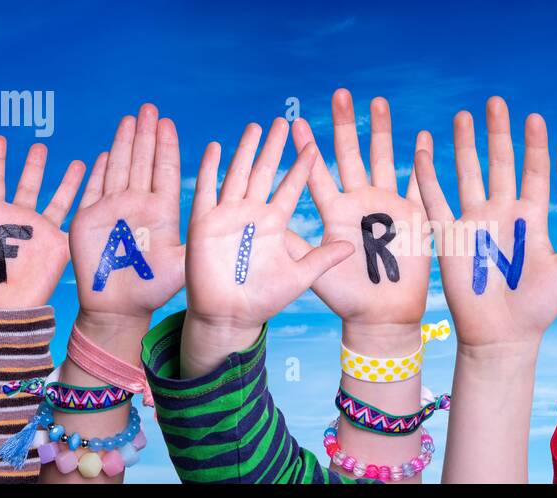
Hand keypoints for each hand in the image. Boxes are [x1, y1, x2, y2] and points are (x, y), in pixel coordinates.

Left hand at [0, 136, 83, 310]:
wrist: (5, 309)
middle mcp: (18, 220)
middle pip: (28, 185)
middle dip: (34, 165)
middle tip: (40, 145)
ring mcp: (40, 232)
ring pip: (57, 199)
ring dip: (67, 181)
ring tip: (79, 163)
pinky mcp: (59, 244)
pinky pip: (75, 220)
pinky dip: (86, 204)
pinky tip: (96, 190)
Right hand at [69, 104, 185, 325]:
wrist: (119, 307)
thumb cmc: (152, 289)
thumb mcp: (180, 267)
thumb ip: (195, 247)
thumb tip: (222, 232)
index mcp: (162, 211)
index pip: (164, 170)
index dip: (165, 146)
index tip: (168, 122)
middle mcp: (138, 205)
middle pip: (142, 161)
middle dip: (145, 134)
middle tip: (149, 107)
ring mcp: (113, 209)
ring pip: (119, 168)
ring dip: (123, 143)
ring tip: (130, 118)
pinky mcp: (89, 219)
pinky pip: (93, 188)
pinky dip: (98, 170)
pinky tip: (103, 152)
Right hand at [180, 119, 354, 374]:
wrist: (231, 317)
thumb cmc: (264, 299)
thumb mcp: (301, 277)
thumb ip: (323, 259)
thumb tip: (351, 246)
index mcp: (275, 222)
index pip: (290, 187)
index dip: (301, 167)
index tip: (314, 145)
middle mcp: (252, 213)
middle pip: (264, 172)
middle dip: (273, 147)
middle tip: (282, 120)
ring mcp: (228, 215)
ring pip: (238, 174)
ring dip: (245, 151)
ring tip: (255, 127)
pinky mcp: (205, 223)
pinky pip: (207, 190)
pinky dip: (209, 169)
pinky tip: (215, 147)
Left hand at [289, 90, 430, 336]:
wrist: (382, 316)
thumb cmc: (346, 298)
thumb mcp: (313, 272)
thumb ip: (296, 246)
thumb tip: (267, 225)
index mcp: (335, 212)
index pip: (317, 173)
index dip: (307, 148)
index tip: (294, 121)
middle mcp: (359, 203)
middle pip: (352, 155)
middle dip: (346, 124)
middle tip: (340, 93)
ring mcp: (386, 207)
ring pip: (384, 159)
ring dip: (382, 130)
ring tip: (378, 101)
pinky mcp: (413, 217)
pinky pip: (420, 184)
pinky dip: (423, 162)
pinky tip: (424, 138)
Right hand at [414, 96, 556, 347]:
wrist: (502, 335)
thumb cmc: (538, 307)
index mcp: (531, 217)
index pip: (534, 172)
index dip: (534, 146)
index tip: (534, 118)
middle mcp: (502, 212)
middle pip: (499, 163)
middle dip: (497, 133)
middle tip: (495, 102)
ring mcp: (475, 222)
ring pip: (467, 173)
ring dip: (464, 145)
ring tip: (462, 116)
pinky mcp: (450, 237)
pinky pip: (435, 201)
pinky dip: (427, 176)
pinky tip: (423, 150)